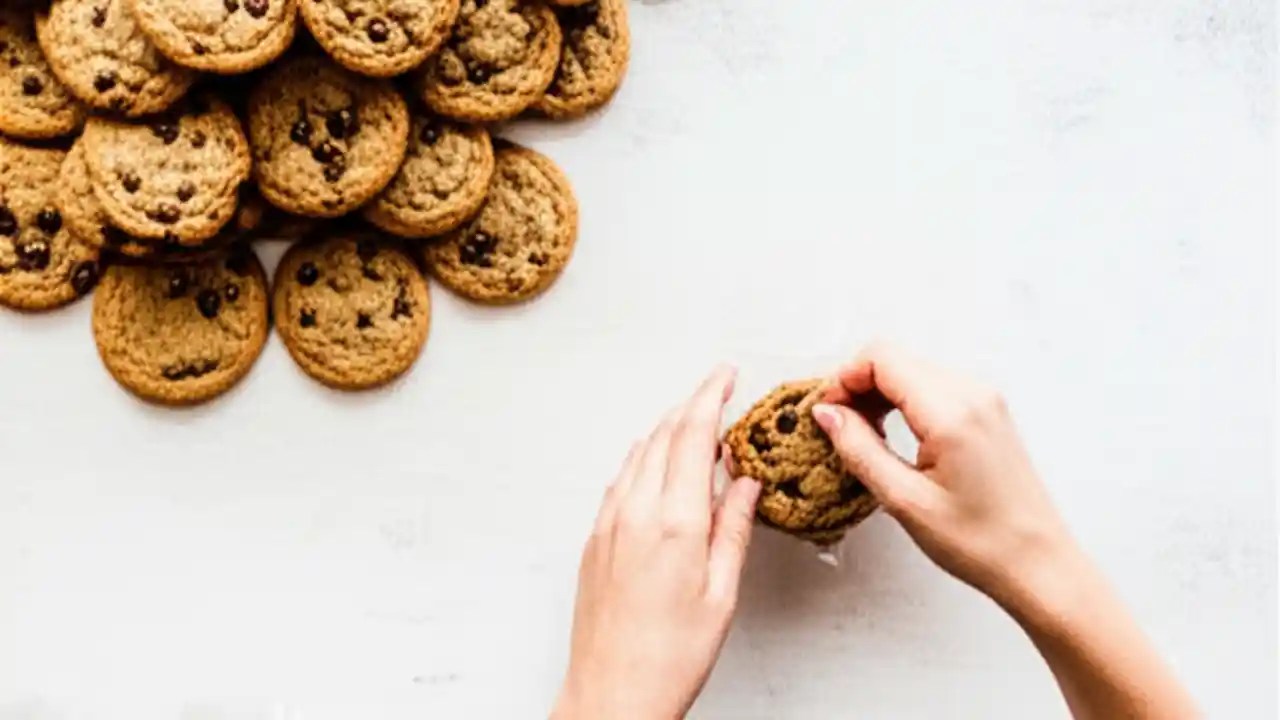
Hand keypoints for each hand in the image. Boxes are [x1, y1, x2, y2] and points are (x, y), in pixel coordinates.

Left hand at [552, 366, 761, 719]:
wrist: (612, 694)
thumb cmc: (669, 657)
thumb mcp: (721, 593)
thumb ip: (734, 529)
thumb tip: (746, 483)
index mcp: (675, 522)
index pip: (693, 434)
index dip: (710, 395)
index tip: (726, 374)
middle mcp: (635, 513)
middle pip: (663, 434)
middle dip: (692, 405)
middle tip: (717, 392)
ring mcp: (608, 524)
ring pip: (639, 453)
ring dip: (667, 429)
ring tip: (695, 426)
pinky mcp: (594, 539)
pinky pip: (620, 479)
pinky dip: (644, 458)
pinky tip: (657, 465)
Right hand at [810, 343, 1072, 609]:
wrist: (1038, 563)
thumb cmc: (979, 542)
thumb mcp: (904, 501)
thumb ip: (859, 449)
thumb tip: (827, 413)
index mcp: (951, 412)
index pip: (882, 357)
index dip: (844, 378)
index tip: (826, 412)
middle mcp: (972, 394)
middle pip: (896, 359)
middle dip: (858, 386)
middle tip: (839, 429)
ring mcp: (984, 400)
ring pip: (912, 371)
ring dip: (879, 394)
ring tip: (864, 437)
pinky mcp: (988, 412)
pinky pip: (934, 387)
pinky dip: (904, 402)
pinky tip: (894, 437)